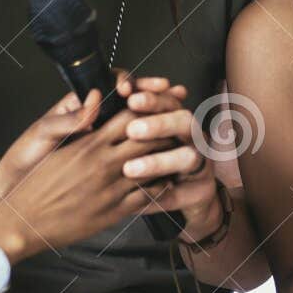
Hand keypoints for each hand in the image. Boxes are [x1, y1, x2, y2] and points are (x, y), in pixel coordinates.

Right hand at [0, 84, 185, 262]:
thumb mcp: (59, 150)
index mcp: (89, 144)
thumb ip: (83, 130)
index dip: (149, 109)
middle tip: (180, 126)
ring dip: (168, 159)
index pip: (129, 117)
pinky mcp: (114, 212)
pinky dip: (161, 188)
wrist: (23, 220)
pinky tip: (168, 182)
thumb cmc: (36, 183)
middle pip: (148, 139)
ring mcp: (111, 189)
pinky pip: (147, 197)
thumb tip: (97, 113)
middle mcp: (103, 163)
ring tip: (181, 152)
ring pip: (153, 168)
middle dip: (166, 131)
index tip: (161, 105)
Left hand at [119, 85, 235, 244]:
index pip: (165, 96)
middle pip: (181, 119)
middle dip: (158, 122)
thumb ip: (104, 118)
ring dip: (161, 161)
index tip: (126, 92)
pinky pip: (185, 193)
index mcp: (170, 118)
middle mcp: (187, 137)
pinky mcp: (200, 191)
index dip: (149, 92)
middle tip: (132, 129)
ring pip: (188, 156)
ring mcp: (198, 163)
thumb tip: (92, 99)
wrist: (175, 200)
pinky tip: (142, 198)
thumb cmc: (139, 165)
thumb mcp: (117, 138)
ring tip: (130, 169)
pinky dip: (165, 196)